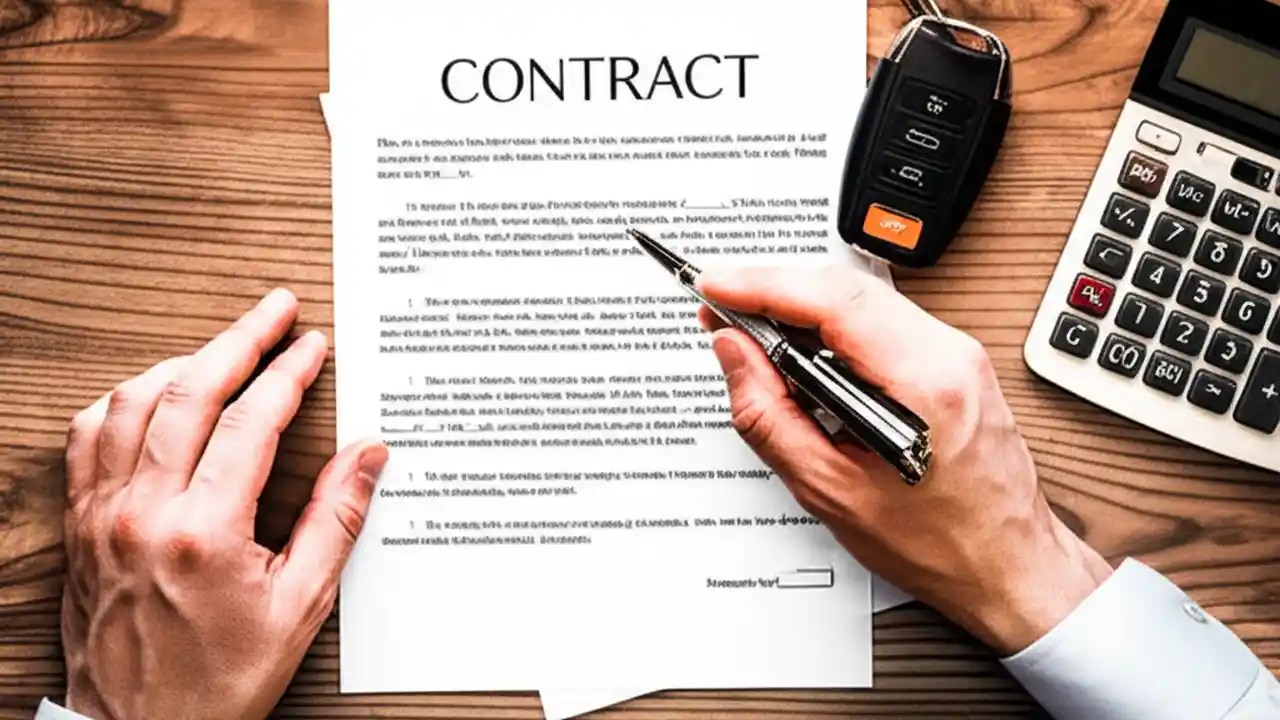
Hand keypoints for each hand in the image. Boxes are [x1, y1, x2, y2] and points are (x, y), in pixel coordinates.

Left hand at [61, 289, 387, 719]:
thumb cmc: (219, 680)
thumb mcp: (300, 608)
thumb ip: (336, 522)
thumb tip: (369, 456)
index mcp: (204, 532)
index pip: (251, 421)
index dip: (289, 372)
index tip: (313, 344)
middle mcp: (142, 512)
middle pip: (189, 392)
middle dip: (240, 339)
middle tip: (276, 307)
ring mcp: (102, 515)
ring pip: (130, 402)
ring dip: (181, 362)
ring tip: (224, 347)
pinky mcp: (81, 526)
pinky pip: (86, 436)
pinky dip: (121, 401)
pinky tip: (153, 395)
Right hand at [697, 266, 1111, 653]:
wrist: (1009, 566)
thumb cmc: (941, 544)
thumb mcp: (831, 490)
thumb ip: (770, 416)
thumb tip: (734, 355)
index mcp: (926, 383)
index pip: (832, 300)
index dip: (763, 284)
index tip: (717, 287)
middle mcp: (950, 355)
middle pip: (846, 288)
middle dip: (775, 291)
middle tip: (722, 312)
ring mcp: (959, 354)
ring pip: (863, 300)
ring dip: (802, 310)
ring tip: (754, 338)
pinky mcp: (955, 361)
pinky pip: (883, 323)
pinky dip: (833, 329)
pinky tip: (804, 355)